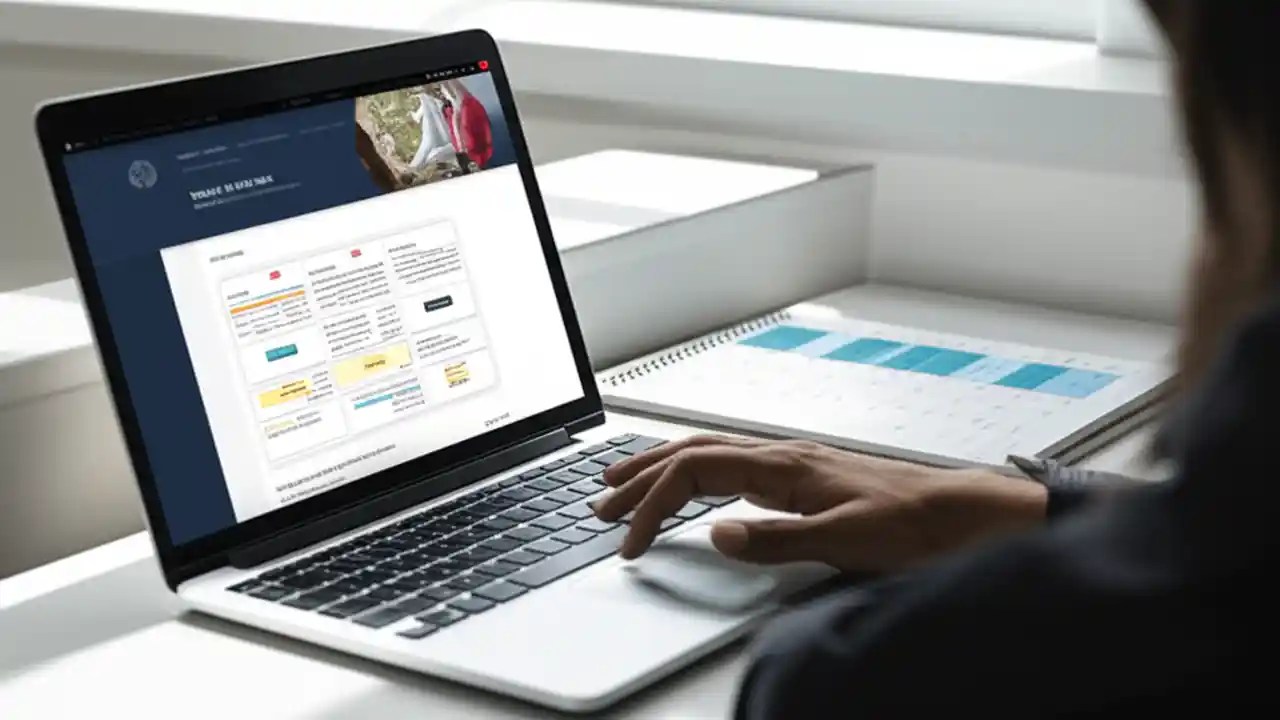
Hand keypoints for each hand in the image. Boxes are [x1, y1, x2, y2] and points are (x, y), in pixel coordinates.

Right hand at [593, 435, 1046, 571]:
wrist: (956, 512)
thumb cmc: (908, 524)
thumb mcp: (842, 539)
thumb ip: (774, 538)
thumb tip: (716, 533)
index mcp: (781, 465)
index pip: (694, 474)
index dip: (653, 505)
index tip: (632, 540)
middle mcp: (779, 455)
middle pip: (690, 454)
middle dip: (640, 477)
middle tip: (601, 503)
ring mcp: (789, 461)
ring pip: (708, 453)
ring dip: (661, 467)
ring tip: (626, 484)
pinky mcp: (800, 474)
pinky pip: (729, 462)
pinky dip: (694, 470)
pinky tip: (692, 484)